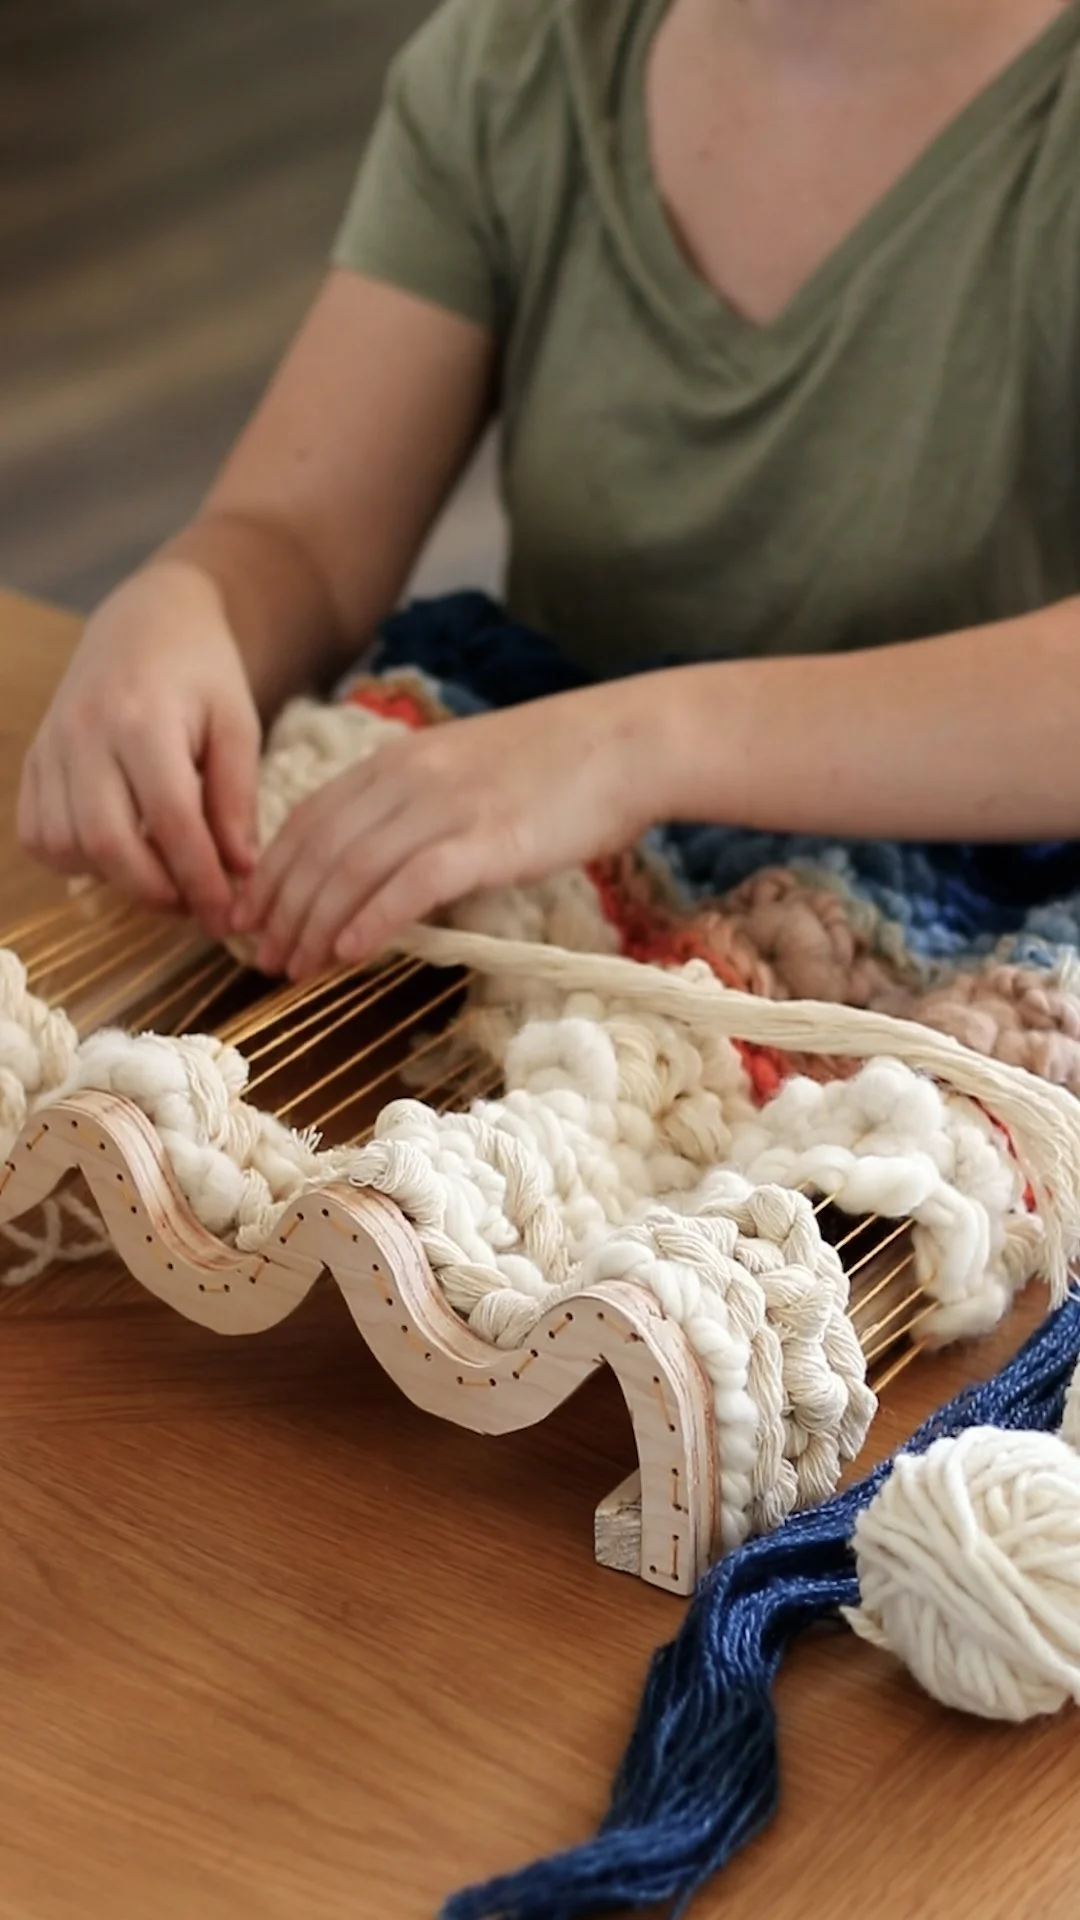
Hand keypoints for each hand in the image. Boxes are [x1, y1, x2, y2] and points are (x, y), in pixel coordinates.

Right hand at [18, 560, 262, 936]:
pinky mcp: (34, 760)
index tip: (226, 914)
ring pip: (67, 845)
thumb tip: (239, 872)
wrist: (146, 620)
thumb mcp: (238, 723)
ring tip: (163, 879)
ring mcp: (50, 747)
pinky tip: (117, 853)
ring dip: (116, 881)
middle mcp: (84, 733)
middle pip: (108, 842)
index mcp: (143, 718)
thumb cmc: (202, 672)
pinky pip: (38, 834)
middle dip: (155, 892)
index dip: (200, 879)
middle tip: (195, 906)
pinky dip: (75, 860)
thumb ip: (237, 798)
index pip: (171, 820)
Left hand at [233, 681, 661, 976]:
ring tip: (292, 967)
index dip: (269, 874)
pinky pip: (410, 883)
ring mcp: (444, 807)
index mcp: (396, 762)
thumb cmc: (556, 769)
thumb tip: (380, 871)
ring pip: (351, 869)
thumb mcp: (466, 775)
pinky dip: (371, 919)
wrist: (628, 744)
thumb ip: (417, 811)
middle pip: (317, 849)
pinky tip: (348, 953)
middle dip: (279, 908)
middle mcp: (407, 778)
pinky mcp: (484, 839)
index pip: (307, 820)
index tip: (248, 918)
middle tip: (260, 958)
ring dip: (312, 924)